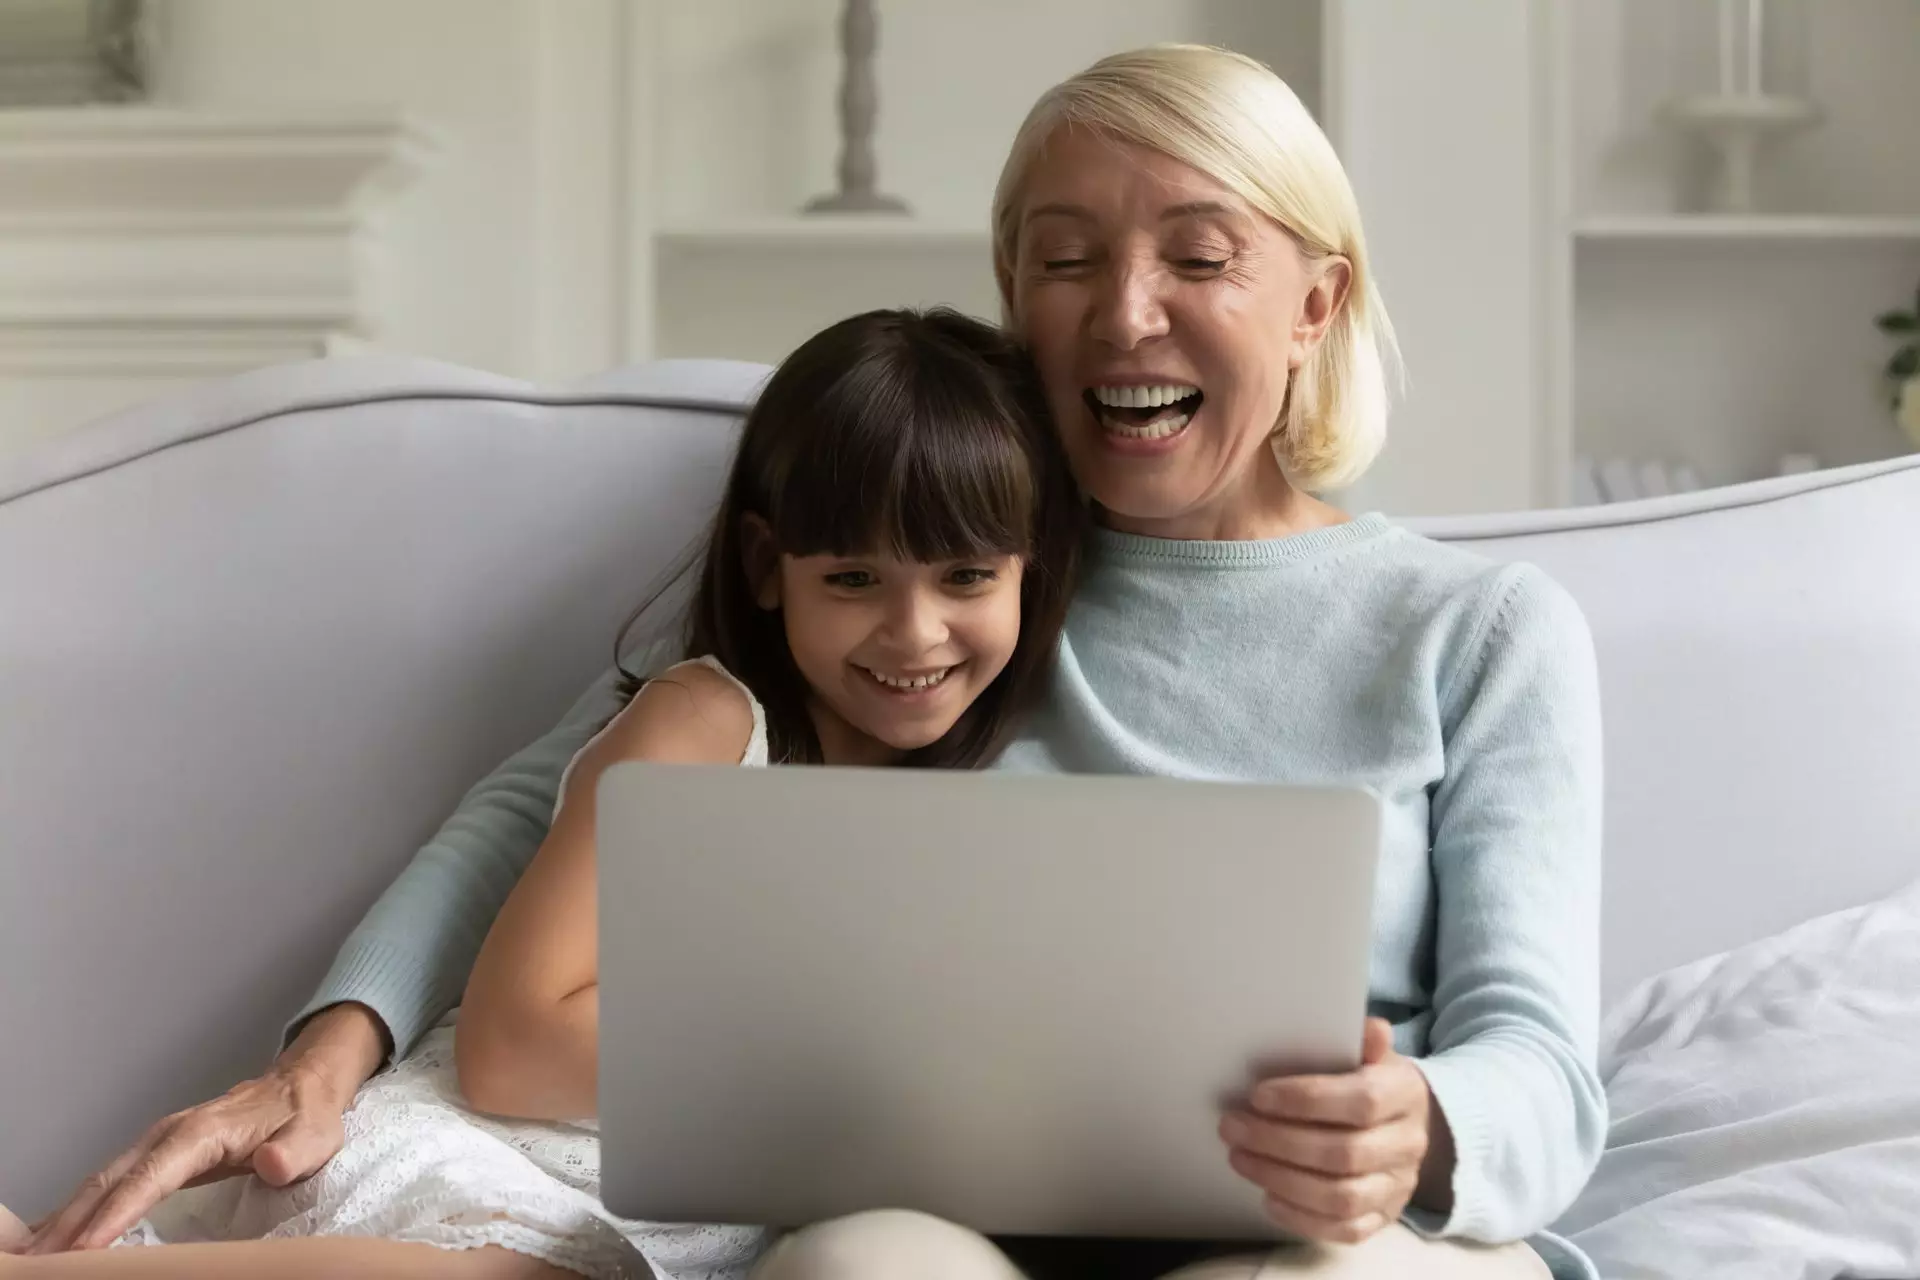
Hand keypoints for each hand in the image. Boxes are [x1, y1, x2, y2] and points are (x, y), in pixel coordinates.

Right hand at [25, 1002, 385, 1253]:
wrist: (300, 1089)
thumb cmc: (305, 1118)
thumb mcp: (314, 1136)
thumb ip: (293, 1152)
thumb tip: (271, 1162)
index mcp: (202, 1133)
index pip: (150, 1177)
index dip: (117, 1212)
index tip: (85, 1246)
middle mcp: (169, 1135)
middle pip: (110, 1180)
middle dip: (71, 1221)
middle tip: (39, 1263)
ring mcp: (157, 1144)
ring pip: (101, 1181)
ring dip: (65, 1217)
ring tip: (35, 1255)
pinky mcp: (155, 1156)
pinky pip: (109, 1183)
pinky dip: (79, 1208)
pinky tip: (59, 1233)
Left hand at [1219, 1017, 1444, 1244]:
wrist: (1404, 1123)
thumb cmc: (1369, 1080)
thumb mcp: (1368, 1053)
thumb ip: (1362, 1042)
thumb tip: (1372, 1028)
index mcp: (1405, 1094)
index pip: (1362, 1102)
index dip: (1307, 1100)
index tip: (1257, 1095)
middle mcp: (1408, 1144)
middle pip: (1344, 1153)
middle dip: (1279, 1142)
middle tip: (1232, 1126)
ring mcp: (1398, 1186)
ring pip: (1341, 1197)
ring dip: (1281, 1179)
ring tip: (1239, 1157)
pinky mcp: (1383, 1218)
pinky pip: (1345, 1231)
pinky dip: (1302, 1218)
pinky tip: (1267, 1196)